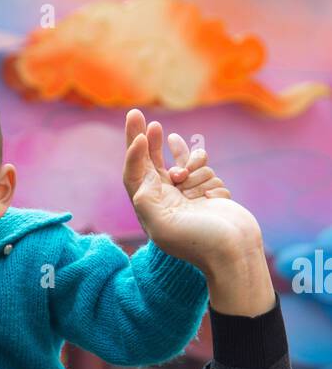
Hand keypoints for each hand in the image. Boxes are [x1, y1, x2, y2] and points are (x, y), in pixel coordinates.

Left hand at [122, 109, 262, 271]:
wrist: (235, 251)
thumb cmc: (199, 241)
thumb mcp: (163, 227)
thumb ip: (146, 200)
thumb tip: (141, 179)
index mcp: (150, 208)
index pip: (135, 173)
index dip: (133, 150)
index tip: (141, 131)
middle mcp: (166, 200)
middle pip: (152, 162)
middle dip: (148, 140)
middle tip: (142, 117)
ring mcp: (188, 195)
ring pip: (186, 163)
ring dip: (192, 168)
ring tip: (195, 188)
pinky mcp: (208, 191)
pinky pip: (206, 170)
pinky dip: (209, 177)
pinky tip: (212, 195)